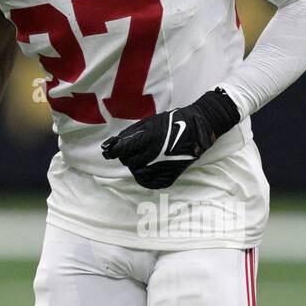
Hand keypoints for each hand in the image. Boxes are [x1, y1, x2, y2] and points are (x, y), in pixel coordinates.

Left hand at [101, 88, 239, 188]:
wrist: (197, 129)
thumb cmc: (173, 122)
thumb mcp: (150, 122)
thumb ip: (131, 133)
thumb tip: (115, 143)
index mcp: (148, 139)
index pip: (122, 151)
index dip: (113, 152)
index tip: (108, 152)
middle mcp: (154, 154)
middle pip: (128, 162)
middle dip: (127, 156)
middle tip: (132, 151)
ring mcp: (162, 167)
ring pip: (137, 172)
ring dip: (135, 166)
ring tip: (141, 158)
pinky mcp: (170, 175)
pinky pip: (150, 182)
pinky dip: (145, 178)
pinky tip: (146, 170)